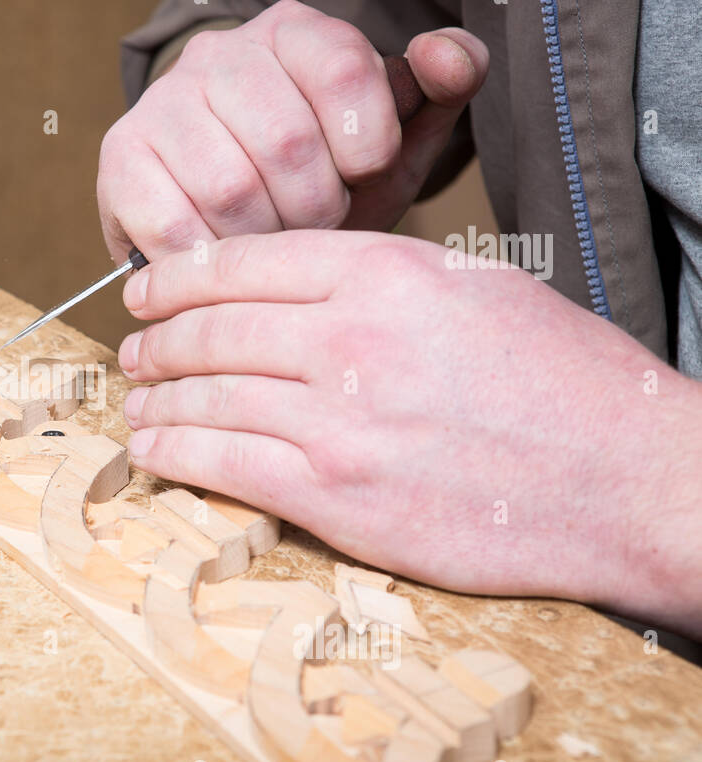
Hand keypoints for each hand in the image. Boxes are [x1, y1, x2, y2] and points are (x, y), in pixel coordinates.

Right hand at [97, 0, 488, 264]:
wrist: (238, 220)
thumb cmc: (324, 180)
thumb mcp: (396, 139)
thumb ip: (442, 88)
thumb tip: (446, 54)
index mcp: (293, 31)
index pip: (342, 70)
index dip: (367, 147)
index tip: (362, 179)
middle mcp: (219, 53)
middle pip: (286, 142)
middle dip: (316, 209)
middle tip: (316, 227)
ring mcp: (162, 103)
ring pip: (229, 189)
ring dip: (264, 240)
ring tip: (272, 244)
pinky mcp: (121, 158)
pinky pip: (173, 226)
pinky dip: (211, 260)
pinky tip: (227, 258)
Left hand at [117, 233, 701, 637]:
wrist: (627, 481)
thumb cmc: (562, 382)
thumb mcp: (473, 290)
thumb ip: (376, 280)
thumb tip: (288, 289)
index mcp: (387, 273)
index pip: (244, 262)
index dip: (177, 275)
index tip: (147, 288)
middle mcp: (352, 341)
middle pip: (212, 330)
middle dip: (156, 338)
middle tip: (133, 347)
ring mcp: (339, 423)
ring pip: (206, 398)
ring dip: (155, 397)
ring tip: (136, 397)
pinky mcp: (338, 499)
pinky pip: (224, 466)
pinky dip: (173, 453)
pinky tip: (151, 448)